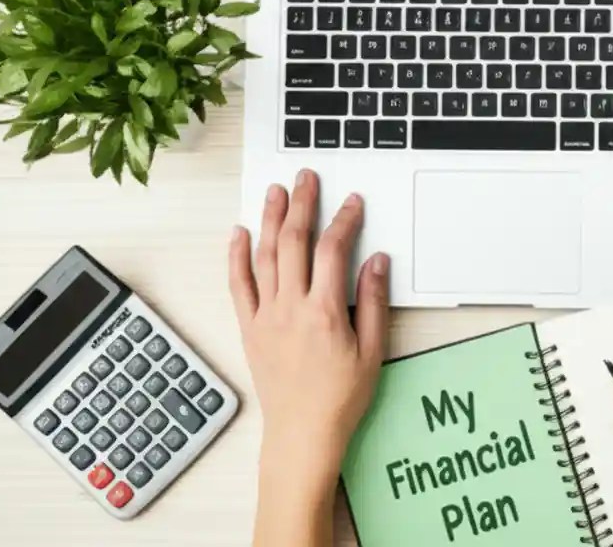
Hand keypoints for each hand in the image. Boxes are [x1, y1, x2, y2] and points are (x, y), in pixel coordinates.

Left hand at [229, 169, 389, 545]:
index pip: (333, 251)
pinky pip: (238, 285)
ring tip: (275, 192)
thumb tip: (376, 261)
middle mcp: (290, 308)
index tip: (352, 202)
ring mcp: (265, 316)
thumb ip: (372, 302)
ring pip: (264, 256)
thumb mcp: (372, 351)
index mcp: (324, 312)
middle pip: (293, 242)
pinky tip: (239, 234)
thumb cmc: (341, 398)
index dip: (344, 220)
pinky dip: (236, 257)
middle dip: (301, 205)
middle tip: (307, 178)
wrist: (302, 433)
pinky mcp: (249, 328)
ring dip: (269, 219)